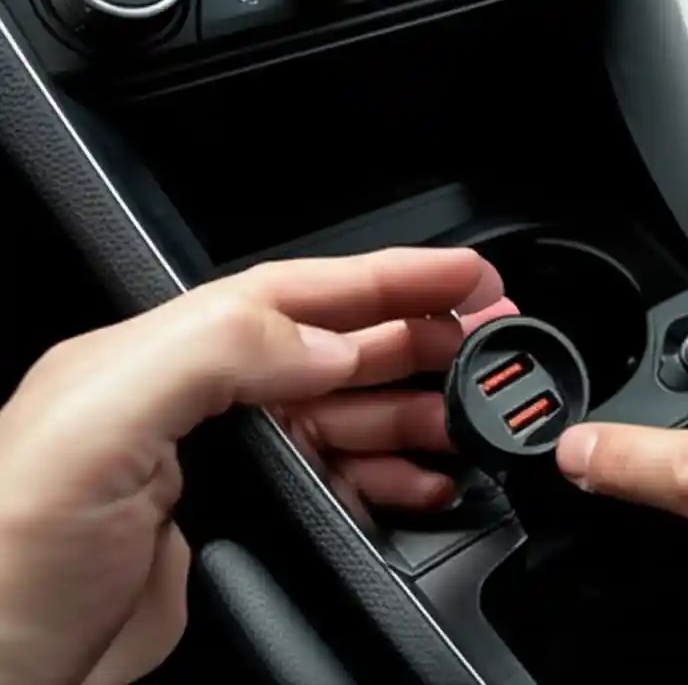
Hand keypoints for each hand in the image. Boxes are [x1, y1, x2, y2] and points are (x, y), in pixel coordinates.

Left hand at [0, 247, 513, 684]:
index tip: (459, 276)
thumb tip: (324, 344)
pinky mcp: (244, 520)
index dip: (384, 278)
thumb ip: (211, 356)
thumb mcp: (89, 428)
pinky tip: (425, 478)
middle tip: (490, 334)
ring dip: (416, 408)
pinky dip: (391, 476)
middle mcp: (194, 398)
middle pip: (332, 346)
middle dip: (418, 333)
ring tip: (473, 412)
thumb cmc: (1, 560)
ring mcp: (221, 462)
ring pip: (344, 413)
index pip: (291, 295)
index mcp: (157, 355)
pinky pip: (338, 480)